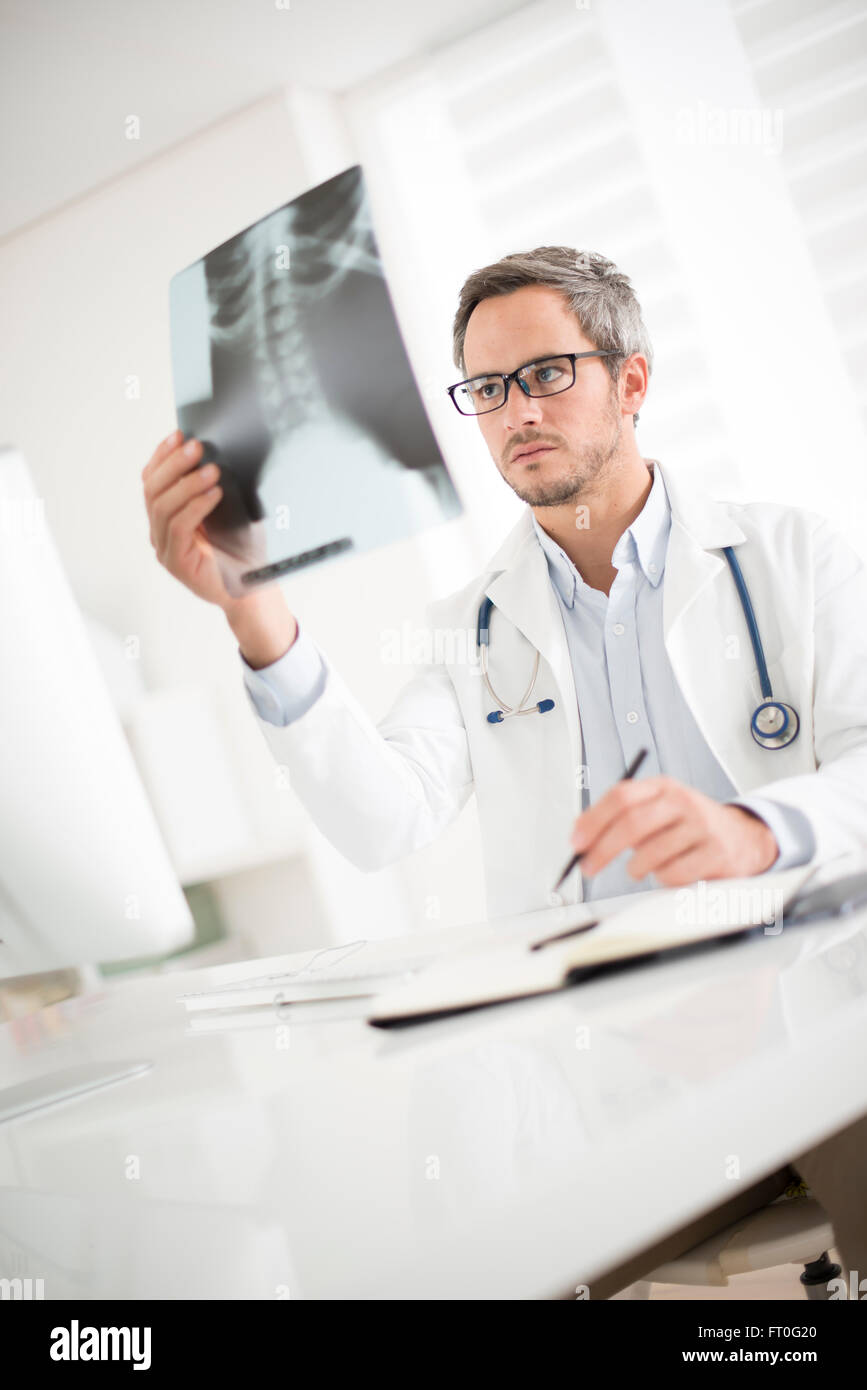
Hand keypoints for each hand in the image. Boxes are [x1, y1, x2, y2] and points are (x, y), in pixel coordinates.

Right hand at [142, 430, 231, 608]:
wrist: (253, 588)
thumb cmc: (242, 549)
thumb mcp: (226, 509)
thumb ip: (211, 486)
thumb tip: (213, 452)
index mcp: (167, 515)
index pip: (152, 480)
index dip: (163, 455)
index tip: (179, 434)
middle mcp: (159, 531)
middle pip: (153, 489)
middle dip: (174, 463)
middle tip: (196, 447)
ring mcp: (165, 548)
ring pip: (162, 506)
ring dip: (187, 483)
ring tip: (211, 470)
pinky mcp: (177, 562)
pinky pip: (178, 527)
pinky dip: (195, 506)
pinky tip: (214, 494)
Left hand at [570, 775, 779, 885]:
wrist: (744, 838)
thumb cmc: (689, 828)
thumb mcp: (658, 810)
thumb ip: (622, 817)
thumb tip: (580, 835)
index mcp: (663, 787)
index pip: (622, 796)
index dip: (593, 820)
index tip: (576, 842)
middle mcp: (683, 802)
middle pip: (632, 824)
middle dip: (603, 850)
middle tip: (588, 867)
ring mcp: (702, 827)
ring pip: (650, 855)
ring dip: (637, 869)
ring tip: (643, 868)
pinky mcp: (716, 854)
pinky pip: (673, 875)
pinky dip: (663, 880)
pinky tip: (672, 872)